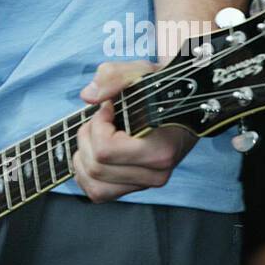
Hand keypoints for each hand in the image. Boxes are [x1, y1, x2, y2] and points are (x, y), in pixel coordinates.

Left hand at [73, 60, 197, 202]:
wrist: (181, 104)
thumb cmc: (160, 87)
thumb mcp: (140, 71)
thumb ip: (114, 76)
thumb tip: (88, 96)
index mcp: (160, 150)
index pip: (105, 150)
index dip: (97, 124)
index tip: (108, 107)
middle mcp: (156, 174)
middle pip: (96, 167)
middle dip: (87, 138)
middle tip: (100, 119)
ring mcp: (146, 184)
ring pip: (95, 187)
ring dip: (83, 158)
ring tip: (95, 136)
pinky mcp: (136, 186)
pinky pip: (99, 193)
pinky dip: (85, 175)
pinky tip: (90, 152)